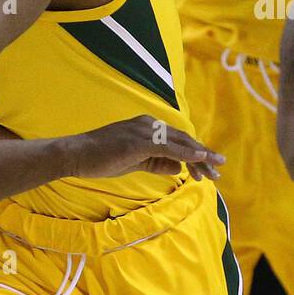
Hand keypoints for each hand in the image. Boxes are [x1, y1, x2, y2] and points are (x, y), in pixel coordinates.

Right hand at [72, 115, 224, 181]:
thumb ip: (157, 163)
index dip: (195, 153)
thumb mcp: (134, 162)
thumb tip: (180, 168)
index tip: (208, 167)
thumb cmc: (100, 159)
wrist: (75, 154)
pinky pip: (168, 148)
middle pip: (183, 140)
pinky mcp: (139, 141)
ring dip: (199, 157)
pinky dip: (186, 154)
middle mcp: (148, 124)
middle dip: (203, 155)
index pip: (177, 140)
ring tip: (214, 170)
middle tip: (219, 169)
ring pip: (180, 143)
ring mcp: (144, 131)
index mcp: (147, 127)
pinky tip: (199, 160)